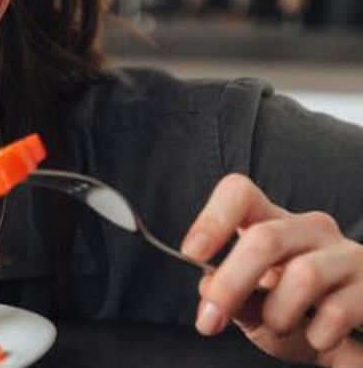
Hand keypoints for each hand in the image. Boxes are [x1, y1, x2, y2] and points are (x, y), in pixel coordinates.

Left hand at [181, 173, 362, 365]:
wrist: (348, 345)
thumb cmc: (298, 317)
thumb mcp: (255, 309)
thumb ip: (233, 296)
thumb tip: (209, 286)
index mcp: (274, 225)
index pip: (241, 194)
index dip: (213, 219)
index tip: (192, 254)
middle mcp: (311, 231)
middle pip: (265, 239)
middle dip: (230, 283)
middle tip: (210, 320)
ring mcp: (347, 256)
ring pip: (303, 275)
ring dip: (279, 314)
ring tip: (281, 328)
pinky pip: (337, 311)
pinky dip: (317, 335)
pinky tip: (319, 338)